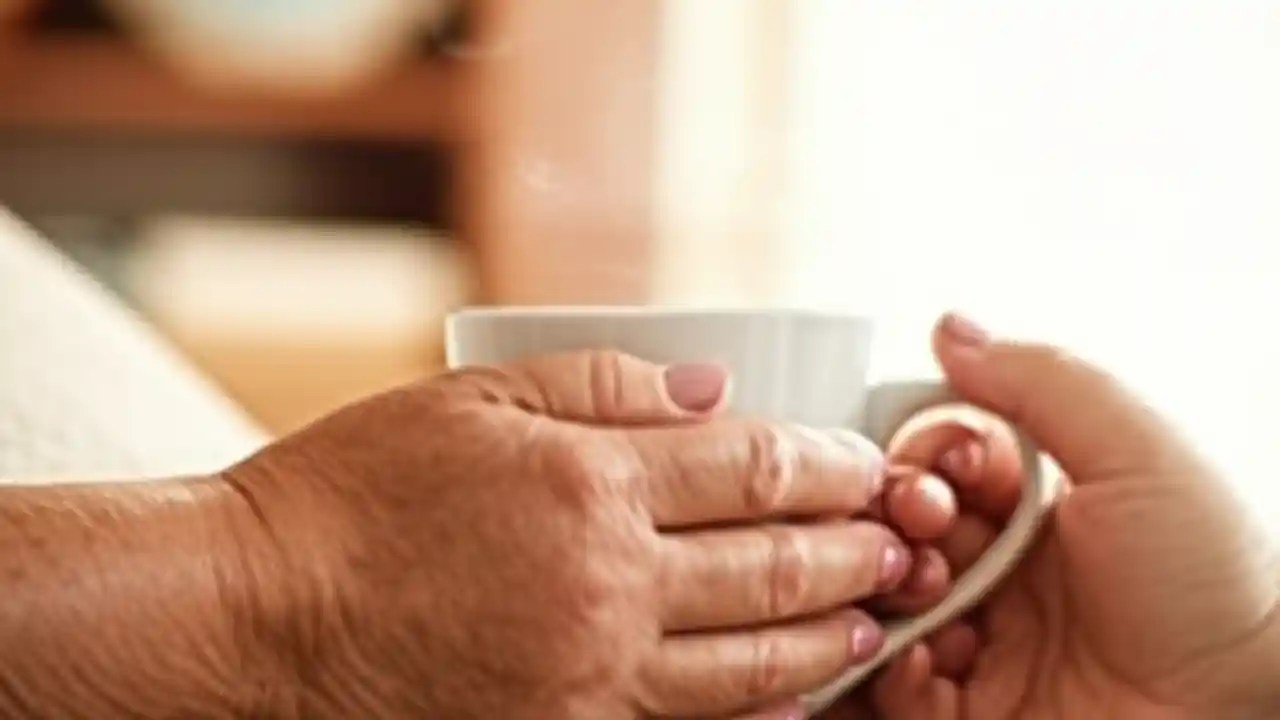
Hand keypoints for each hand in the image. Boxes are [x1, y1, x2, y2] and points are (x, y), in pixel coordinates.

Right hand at [224, 351, 958, 718]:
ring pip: (750, 659)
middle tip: (902, 540)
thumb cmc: (359, 490)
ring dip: (829, 635)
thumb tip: (713, 388)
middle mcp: (606, 582)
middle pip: (771, 564)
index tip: (865, 460)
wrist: (268, 610)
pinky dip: (757, 710)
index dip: (826, 461)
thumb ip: (604, 384)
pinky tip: (797, 698)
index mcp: (589, 483)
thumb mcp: (474, 398)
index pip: (752, 466)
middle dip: (853, 548)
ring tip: (876, 618)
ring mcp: (590, 669)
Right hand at [822, 314, 1279, 719]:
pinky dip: (886, 672)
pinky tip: (923, 657)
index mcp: (1038, 507)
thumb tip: (954, 330)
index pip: (938, 466)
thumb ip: (1044, 382)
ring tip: (926, 596)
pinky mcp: (968, 716)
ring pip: (883, 606)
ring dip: (883, 592)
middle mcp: (1004, 573)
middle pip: (898, 534)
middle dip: (895, 525)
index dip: (921, 462)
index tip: (940, 473)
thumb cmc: (1220, 586)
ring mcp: (985, 646)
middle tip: (926, 536)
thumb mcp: (1140, 453)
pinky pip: (890, 692)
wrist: (1247, 713)